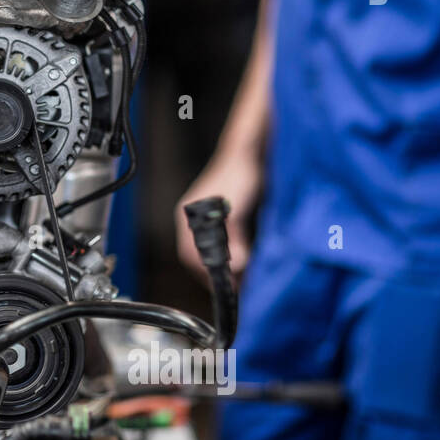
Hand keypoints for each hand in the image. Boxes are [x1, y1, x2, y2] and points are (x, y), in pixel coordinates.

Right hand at [175, 150, 259, 279]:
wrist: (250, 152)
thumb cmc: (239, 176)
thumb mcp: (235, 213)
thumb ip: (233, 240)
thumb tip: (235, 265)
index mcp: (189, 216)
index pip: (190, 255)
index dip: (206, 274)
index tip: (225, 287)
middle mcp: (194, 217)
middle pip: (197, 254)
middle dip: (213, 273)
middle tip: (234, 286)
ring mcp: (206, 214)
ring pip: (209, 247)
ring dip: (221, 264)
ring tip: (239, 277)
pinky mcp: (221, 213)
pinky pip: (219, 239)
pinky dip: (229, 253)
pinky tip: (243, 258)